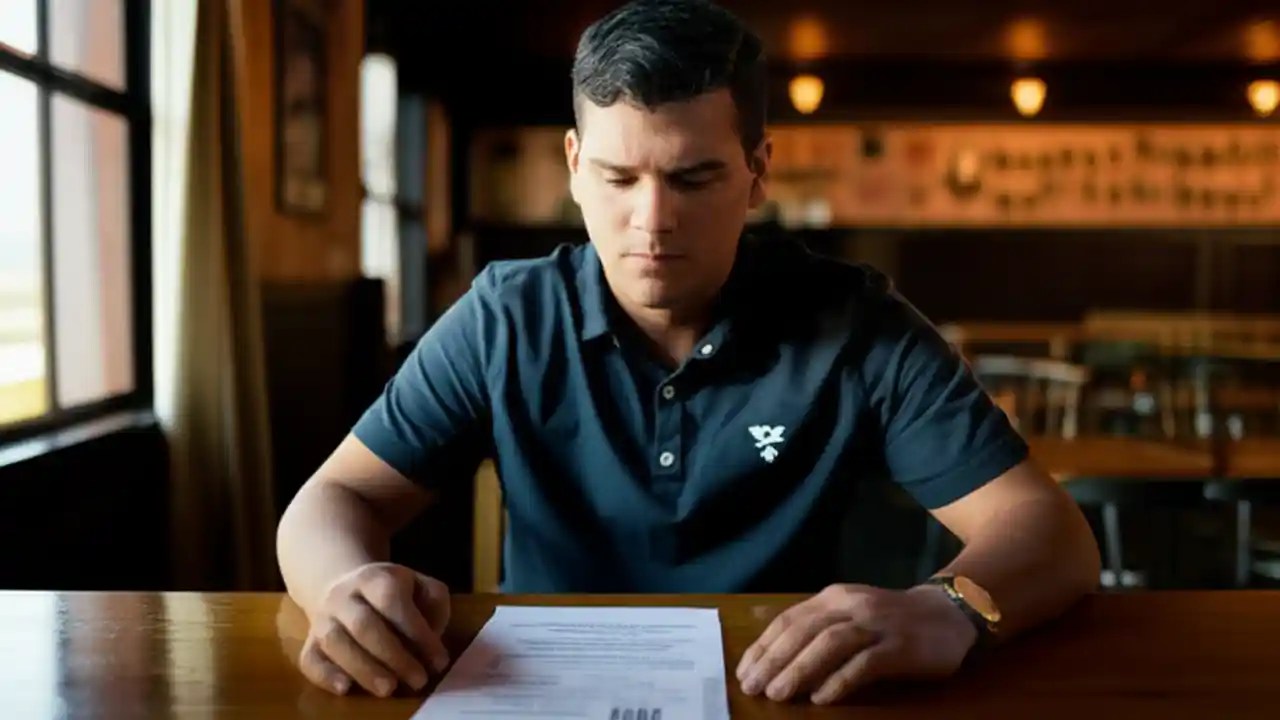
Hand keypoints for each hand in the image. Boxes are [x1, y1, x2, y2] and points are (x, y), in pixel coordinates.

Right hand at [298, 562, 451, 696]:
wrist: (344, 586)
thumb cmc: (392, 592)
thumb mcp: (420, 586)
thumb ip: (433, 604)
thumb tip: (432, 636)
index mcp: (375, 577)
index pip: (392, 600)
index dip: (416, 631)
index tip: (439, 660)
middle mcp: (343, 595)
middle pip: (363, 625)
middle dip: (393, 656)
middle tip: (418, 680)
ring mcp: (322, 618)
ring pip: (335, 642)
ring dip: (363, 669)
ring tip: (389, 689)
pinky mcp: (309, 642)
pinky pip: (310, 659)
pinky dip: (326, 675)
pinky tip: (346, 688)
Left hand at [735, 583, 976, 704]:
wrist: (948, 613)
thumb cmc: (889, 620)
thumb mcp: (849, 614)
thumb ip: (817, 630)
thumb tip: (773, 660)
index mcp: (833, 597)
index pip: (789, 619)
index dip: (764, 646)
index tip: (744, 672)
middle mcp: (851, 606)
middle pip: (804, 631)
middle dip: (774, 660)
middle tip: (753, 687)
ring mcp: (877, 625)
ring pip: (830, 644)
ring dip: (800, 669)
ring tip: (778, 695)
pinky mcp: (900, 647)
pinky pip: (864, 663)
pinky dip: (840, 680)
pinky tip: (821, 698)